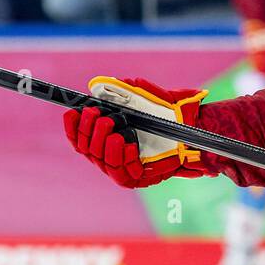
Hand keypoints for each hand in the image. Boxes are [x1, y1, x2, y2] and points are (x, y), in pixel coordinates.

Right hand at [64, 77, 209, 188]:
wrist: (191, 128)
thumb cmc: (167, 112)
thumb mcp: (145, 96)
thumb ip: (123, 90)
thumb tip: (97, 85)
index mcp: (106, 137)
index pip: (80, 137)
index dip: (73, 127)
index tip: (73, 112)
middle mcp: (111, 154)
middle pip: (87, 149)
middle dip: (89, 131)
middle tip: (99, 116)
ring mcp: (123, 168)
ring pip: (103, 161)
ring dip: (104, 144)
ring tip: (115, 130)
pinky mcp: (137, 179)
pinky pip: (122, 174)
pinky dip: (122, 158)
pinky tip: (128, 144)